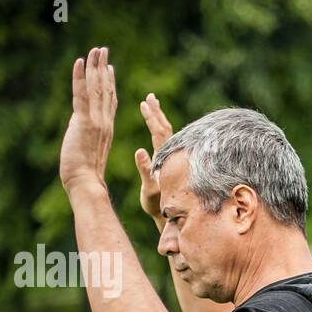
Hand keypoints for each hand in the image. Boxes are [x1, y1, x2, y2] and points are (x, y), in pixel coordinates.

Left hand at [60, 46, 116, 193]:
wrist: (86, 183)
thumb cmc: (86, 176)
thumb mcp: (87, 151)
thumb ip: (85, 137)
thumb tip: (78, 130)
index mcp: (106, 129)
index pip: (110, 101)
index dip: (110, 83)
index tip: (109, 68)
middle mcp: (104, 122)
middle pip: (105, 89)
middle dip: (103, 67)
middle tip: (102, 50)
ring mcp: (95, 122)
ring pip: (96, 88)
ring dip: (94, 66)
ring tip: (95, 49)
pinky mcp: (83, 123)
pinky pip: (82, 95)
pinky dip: (80, 77)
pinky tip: (80, 62)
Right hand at [134, 93, 174, 223]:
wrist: (167, 215)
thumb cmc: (157, 204)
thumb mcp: (149, 188)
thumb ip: (145, 169)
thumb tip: (140, 150)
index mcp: (165, 159)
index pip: (159, 134)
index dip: (152, 118)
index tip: (144, 104)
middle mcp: (170, 157)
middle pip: (165, 129)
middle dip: (157, 112)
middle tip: (150, 97)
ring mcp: (171, 159)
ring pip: (167, 133)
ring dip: (159, 117)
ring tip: (153, 103)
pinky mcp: (169, 162)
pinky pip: (166, 139)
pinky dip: (160, 127)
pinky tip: (156, 123)